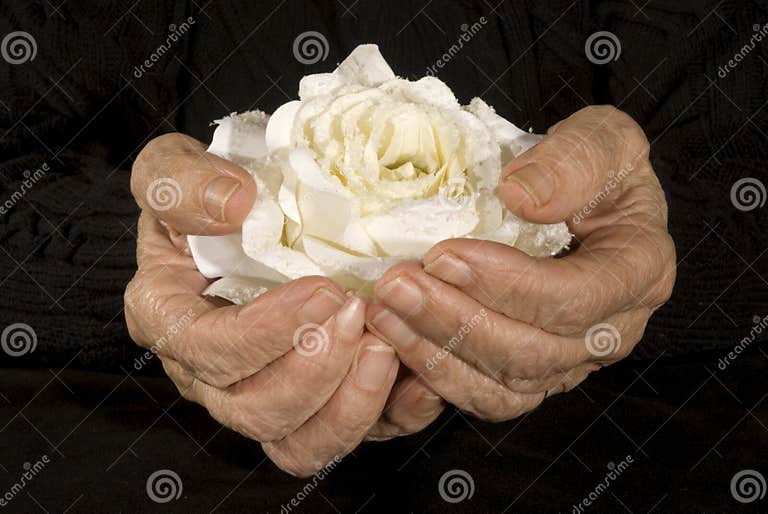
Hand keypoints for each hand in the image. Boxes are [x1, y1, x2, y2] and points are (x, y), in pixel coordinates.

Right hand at [124, 133, 398, 475]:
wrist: (253, 213)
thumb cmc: (209, 196)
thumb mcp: (173, 168)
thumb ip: (180, 183)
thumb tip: (232, 206)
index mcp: (171, 321)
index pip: (206, 352)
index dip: (264, 333)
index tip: (322, 291)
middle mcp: (213, 374)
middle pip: (254, 411)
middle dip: (313, 372)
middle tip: (358, 314)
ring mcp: (267, 394)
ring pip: (299, 444)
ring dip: (350, 406)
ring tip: (387, 348)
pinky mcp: (320, 402)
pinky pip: (352, 434)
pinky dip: (391, 417)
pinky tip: (420, 379)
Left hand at [366, 106, 675, 420]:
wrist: (579, 198)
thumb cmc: (592, 167)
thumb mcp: (601, 138)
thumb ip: (574, 159)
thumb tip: (519, 197)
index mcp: (638, 272)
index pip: (577, 298)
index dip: (508, 284)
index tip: (444, 254)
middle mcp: (611, 331)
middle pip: (535, 351)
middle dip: (458, 322)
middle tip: (396, 285)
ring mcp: (571, 361)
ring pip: (507, 384)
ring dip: (438, 353)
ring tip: (384, 313)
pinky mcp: (533, 375)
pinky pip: (488, 397)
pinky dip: (439, 378)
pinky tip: (397, 345)